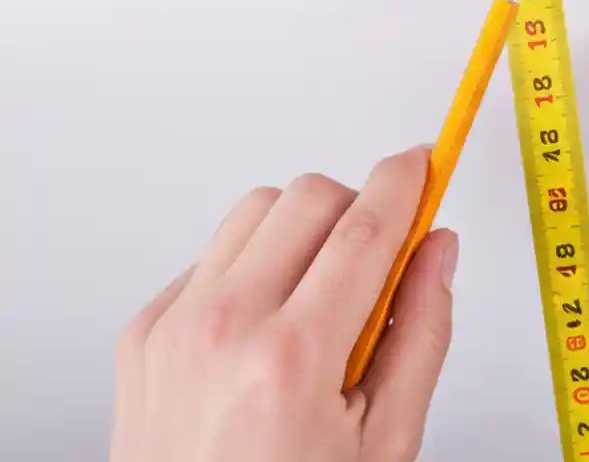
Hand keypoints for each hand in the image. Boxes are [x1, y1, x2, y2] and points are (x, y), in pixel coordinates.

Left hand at [110, 146, 456, 461]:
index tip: (425, 161)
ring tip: (323, 297)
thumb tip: (439, 251)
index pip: (366, 228)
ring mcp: (172, 326)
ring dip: (304, 231)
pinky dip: (255, 268)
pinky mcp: (143, 331)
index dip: (406, 181)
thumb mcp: (385, 441)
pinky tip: (272, 325)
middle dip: (359, 208)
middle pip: (307, 197)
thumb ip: (422, 334)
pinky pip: (212, 257)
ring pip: (255, 212)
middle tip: (384, 257)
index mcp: (292, 357)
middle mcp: (222, 328)